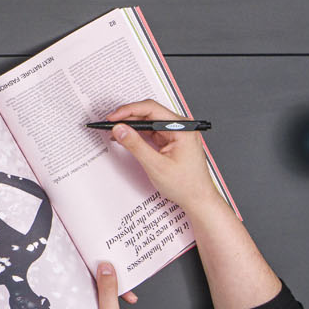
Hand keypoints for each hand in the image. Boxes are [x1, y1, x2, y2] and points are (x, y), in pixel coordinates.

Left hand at [64, 263, 131, 308]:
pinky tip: (117, 305)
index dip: (102, 268)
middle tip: (128, 289)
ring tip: (127, 298)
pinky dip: (105, 301)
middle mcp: (70, 306)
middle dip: (110, 280)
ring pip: (92, 291)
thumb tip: (106, 268)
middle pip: (89, 281)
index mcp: (74, 303)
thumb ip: (108, 292)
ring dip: (110, 291)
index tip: (117, 266)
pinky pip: (92, 301)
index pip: (83, 274)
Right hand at [101, 100, 227, 215]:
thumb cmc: (185, 185)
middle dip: (128, 118)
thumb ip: (136, 145)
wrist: (198, 199)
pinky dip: (138, 135)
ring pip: (149, 122)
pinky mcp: (171, 141)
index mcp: (181, 128)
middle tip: (110, 124)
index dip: (128, 111)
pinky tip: (127, 138)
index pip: (151, 109)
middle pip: (149, 113)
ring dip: (132, 126)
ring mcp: (176, 133)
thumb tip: (120, 129)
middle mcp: (180, 127)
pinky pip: (151, 132)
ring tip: (115, 132)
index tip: (113, 117)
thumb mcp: (156, 165)